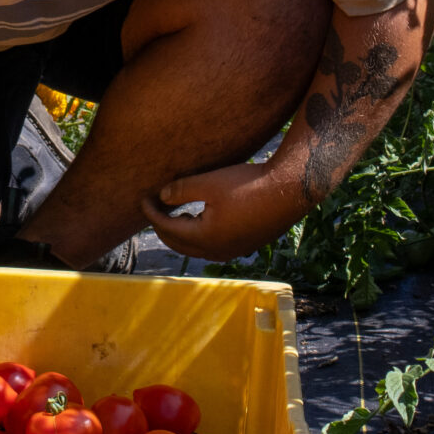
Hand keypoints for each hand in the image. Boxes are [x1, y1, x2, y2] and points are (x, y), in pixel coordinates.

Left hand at [140, 161, 306, 261]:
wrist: (291, 189)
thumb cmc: (249, 184)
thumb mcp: (209, 182)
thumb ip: (181, 191)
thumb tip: (162, 196)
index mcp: (205, 238)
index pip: (167, 228)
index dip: (152, 213)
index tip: (142, 199)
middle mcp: (218, 251)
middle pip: (179, 244)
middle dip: (163, 227)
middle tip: (154, 208)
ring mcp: (234, 250)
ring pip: (197, 248)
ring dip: (181, 233)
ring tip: (174, 213)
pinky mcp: (246, 245)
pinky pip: (213, 246)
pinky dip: (199, 235)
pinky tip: (201, 218)